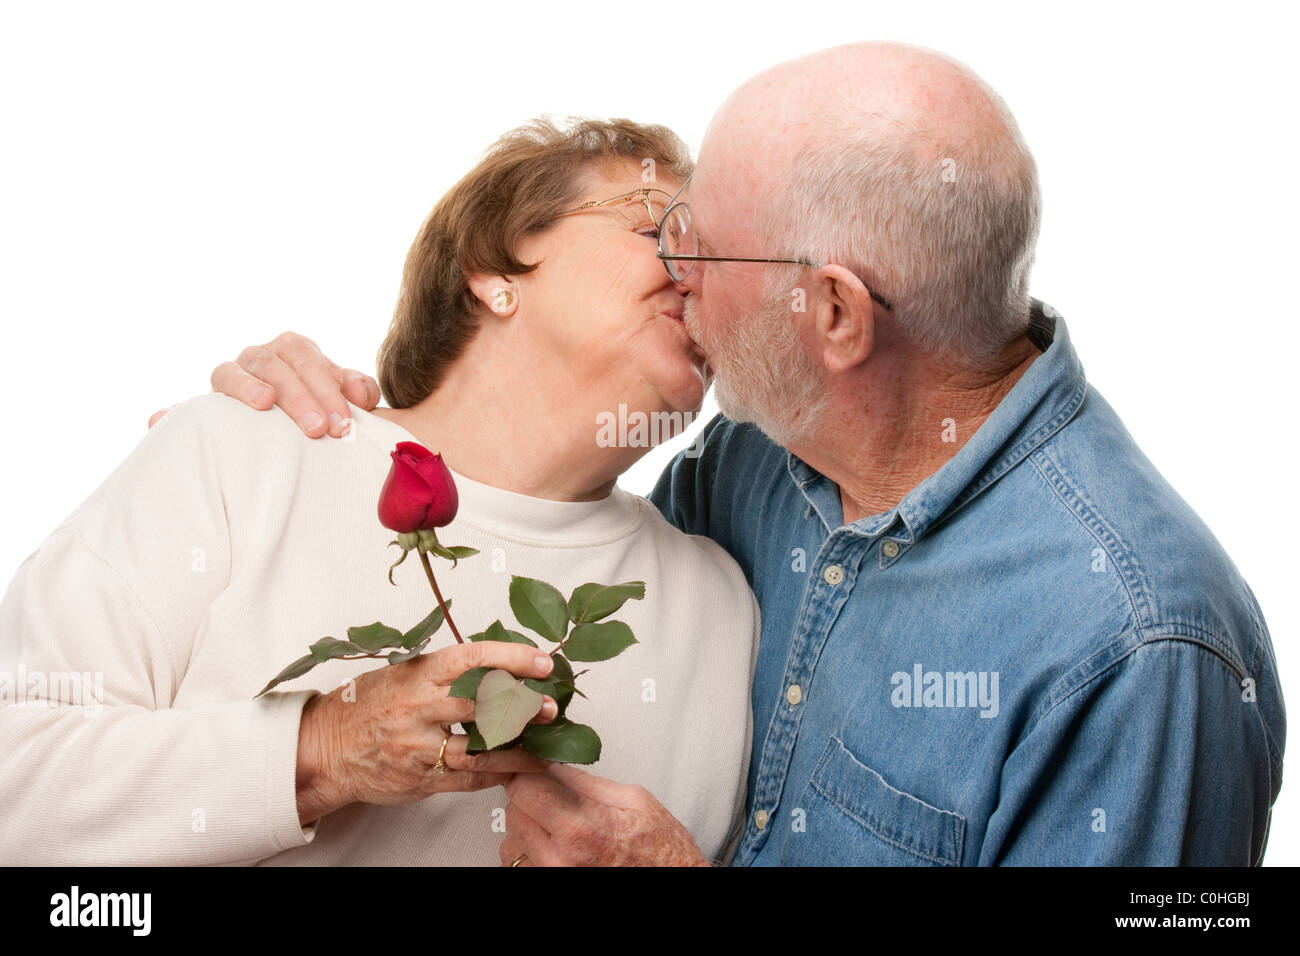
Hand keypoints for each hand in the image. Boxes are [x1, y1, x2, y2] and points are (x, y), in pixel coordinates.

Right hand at [148, 331, 380, 436]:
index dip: (325, 387)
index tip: (342, 422)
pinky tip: (157, 419)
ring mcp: (230, 379)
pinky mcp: (207, 407)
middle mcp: (258, 358)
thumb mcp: (349, 400)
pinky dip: (172, 412)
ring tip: (263, 404)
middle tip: (319, 430)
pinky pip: (184, 408)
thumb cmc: (330, 410)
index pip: (305, 358)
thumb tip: (361, 395)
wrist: (308, 428)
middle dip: (298, 396)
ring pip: (229, 373)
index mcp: (292, 351)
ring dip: (246, 389)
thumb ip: (357, 392)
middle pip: (273, 365)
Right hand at [295, 641, 558, 825]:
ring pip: (480, 750)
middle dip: (521, 706)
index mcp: (417, 676)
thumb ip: (445, 671)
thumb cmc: (365, 706)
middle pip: (481, 704)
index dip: (512, 658)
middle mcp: (419, 709)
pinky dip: (497, 774)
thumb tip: (498, 665)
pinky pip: (468, 778)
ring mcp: (419, 747)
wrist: (324, 748)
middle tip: (551, 707)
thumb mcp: (402, 673)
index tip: (542, 661)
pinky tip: (519, 768)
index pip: (472, 659)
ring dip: (518, 750)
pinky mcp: (420, 779)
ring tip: (546, 748)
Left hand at [499, 763, 710, 866]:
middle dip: (529, 796)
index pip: (524, 786)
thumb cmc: (662, 850)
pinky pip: (518, 863)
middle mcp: (559, 857)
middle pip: (513, 811)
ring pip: (511, 839)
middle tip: (554, 794)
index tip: (535, 765)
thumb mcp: (633, 799)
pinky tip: (556, 845)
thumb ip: (585, 782)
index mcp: (580, 828)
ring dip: (527, 826)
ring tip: (559, 824)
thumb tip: (553, 763)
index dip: (529, 770)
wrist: (673, 881)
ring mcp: (551, 875)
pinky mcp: (548, 883)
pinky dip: (531, 850)